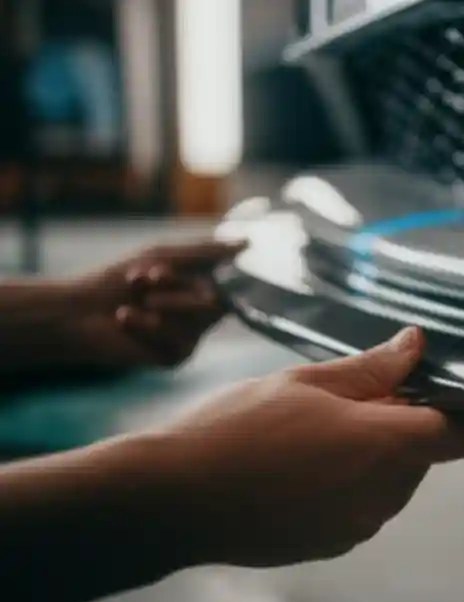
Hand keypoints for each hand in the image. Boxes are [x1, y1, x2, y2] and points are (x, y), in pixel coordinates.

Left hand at [67, 240, 244, 368]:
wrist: (76, 313)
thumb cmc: (114, 280)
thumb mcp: (160, 254)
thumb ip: (205, 250)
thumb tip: (247, 243)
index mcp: (199, 286)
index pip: (228, 282)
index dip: (214, 275)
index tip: (197, 267)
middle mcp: (199, 313)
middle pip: (213, 301)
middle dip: (175, 287)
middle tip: (145, 279)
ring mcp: (190, 336)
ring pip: (196, 321)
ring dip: (159, 306)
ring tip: (129, 304)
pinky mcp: (176, 356)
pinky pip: (177, 341)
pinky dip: (147, 326)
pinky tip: (125, 320)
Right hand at [146, 327, 463, 566]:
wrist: (173, 501)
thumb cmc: (236, 430)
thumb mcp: (305, 382)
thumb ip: (372, 368)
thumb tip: (417, 345)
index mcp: (386, 446)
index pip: (462, 436)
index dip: (458, 412)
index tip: (430, 392)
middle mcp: (384, 494)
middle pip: (422, 455)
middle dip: (398, 426)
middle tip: (344, 402)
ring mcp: (359, 527)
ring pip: (391, 481)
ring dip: (370, 457)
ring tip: (308, 435)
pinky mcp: (333, 546)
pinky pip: (360, 506)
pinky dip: (344, 485)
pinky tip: (294, 470)